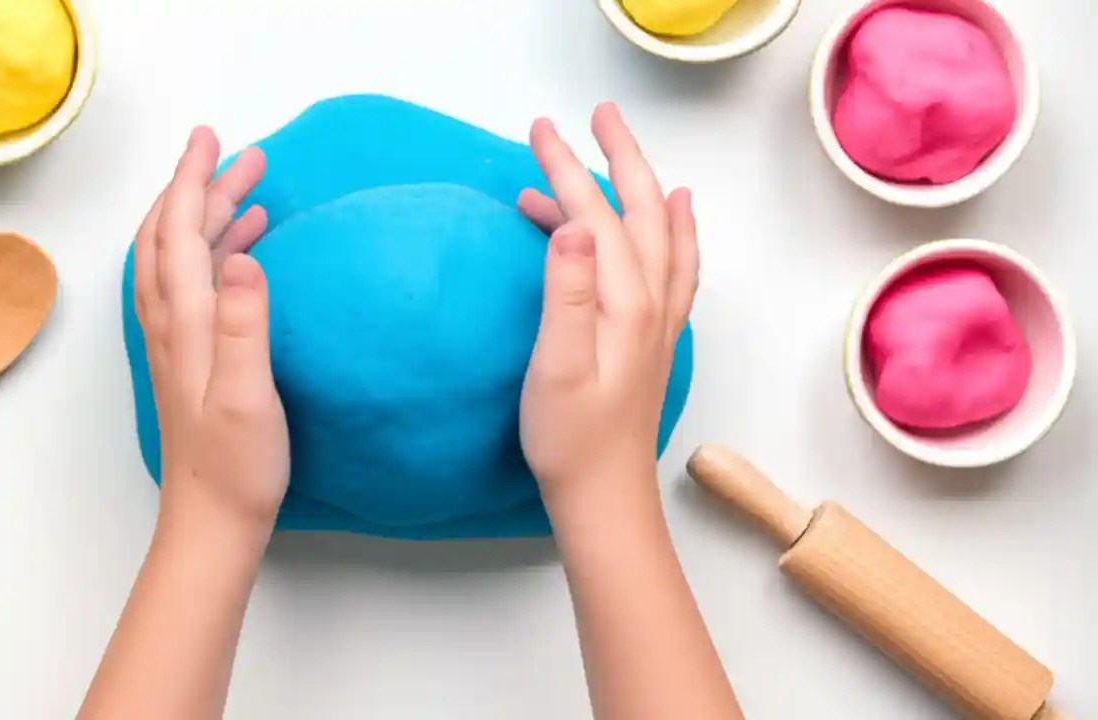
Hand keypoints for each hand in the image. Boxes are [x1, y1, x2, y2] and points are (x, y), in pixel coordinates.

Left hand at [133, 127, 289, 530]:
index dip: (195, 180)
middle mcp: (171, 324)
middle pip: (173, 236)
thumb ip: (242, 325)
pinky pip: (194, 285)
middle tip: (241, 154)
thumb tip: (240, 257)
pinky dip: (213, 253)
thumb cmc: (234, 466)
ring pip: (182, 258)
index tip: (212, 138)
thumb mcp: (246, 395)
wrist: (211, 521)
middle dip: (201, 187)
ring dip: (209, 216)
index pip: (182, 232)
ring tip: (249, 189)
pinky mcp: (190, 359)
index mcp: (184, 323)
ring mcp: (177, 342)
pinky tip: (242, 254)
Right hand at [517, 103, 698, 507]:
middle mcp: (651, 302)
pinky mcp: (652, 336)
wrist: (605, 495)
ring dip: (637, 187)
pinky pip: (672, 263)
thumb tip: (573, 226)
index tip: (539, 130)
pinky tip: (667, 217)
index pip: (595, 217)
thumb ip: (566, 295)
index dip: (566, 170)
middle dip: (619, 157)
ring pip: (657, 233)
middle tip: (597, 115)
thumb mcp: (554, 369)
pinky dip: (671, 228)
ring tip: (603, 156)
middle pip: (641, 211)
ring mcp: (658, 319)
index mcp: (624, 303)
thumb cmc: (569, 440)